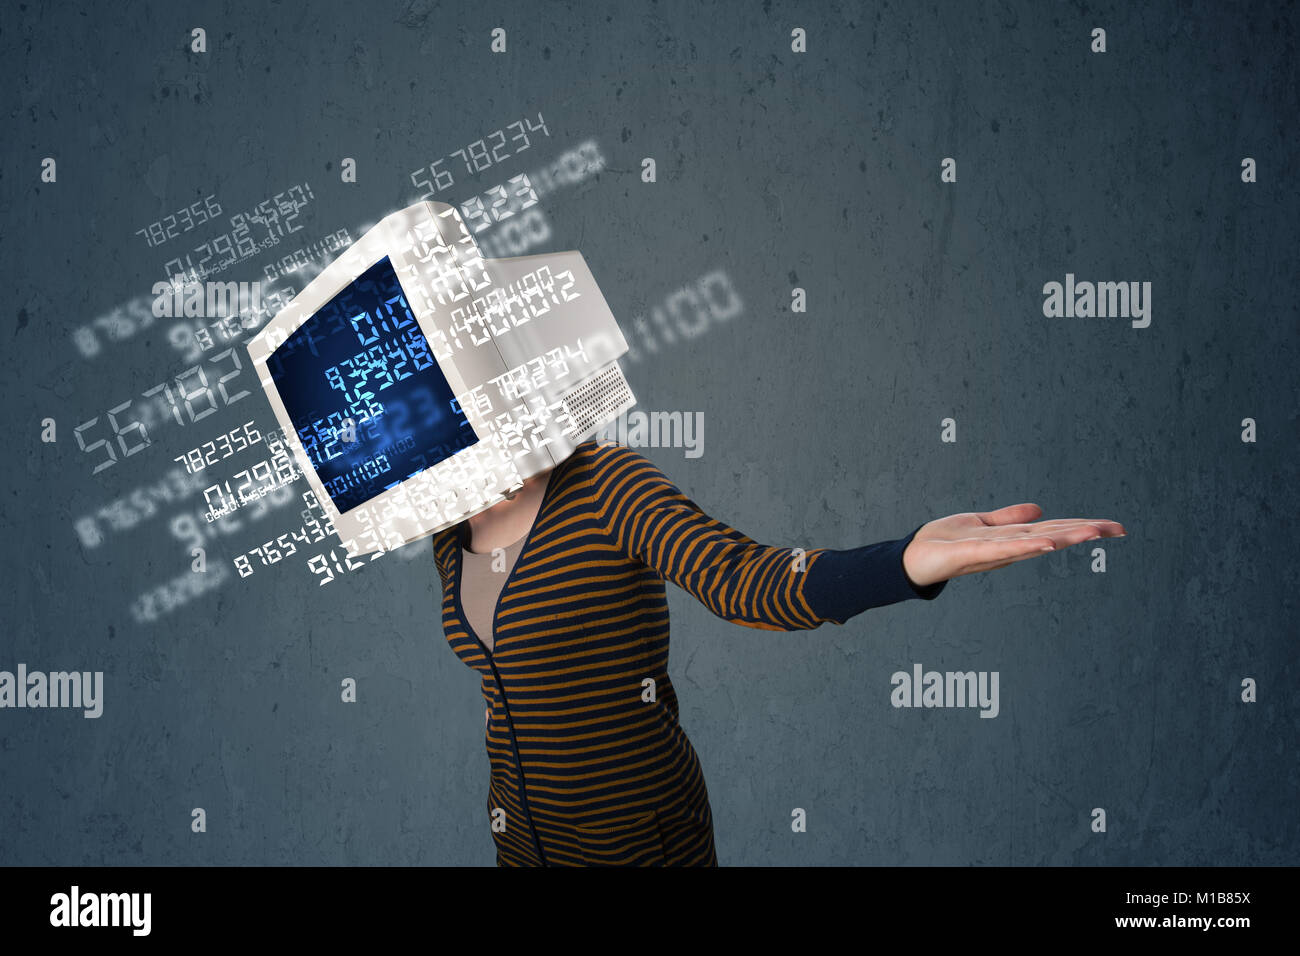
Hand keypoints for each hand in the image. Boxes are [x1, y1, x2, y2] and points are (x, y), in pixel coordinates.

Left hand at [901, 503, 1125, 587]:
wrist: (911, 558)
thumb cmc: (944, 543)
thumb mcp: (981, 523)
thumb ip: (1008, 518)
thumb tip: (1039, 510)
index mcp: (1012, 539)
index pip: (1053, 530)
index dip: (1082, 526)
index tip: (1114, 526)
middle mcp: (1007, 548)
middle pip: (1051, 537)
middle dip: (1084, 532)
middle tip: (1117, 529)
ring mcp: (992, 552)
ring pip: (1033, 543)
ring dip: (1063, 537)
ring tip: (1091, 532)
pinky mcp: (971, 553)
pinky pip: (1001, 549)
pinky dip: (1023, 546)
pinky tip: (1045, 544)